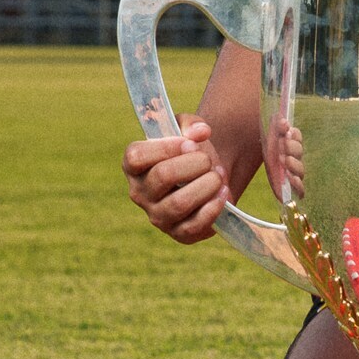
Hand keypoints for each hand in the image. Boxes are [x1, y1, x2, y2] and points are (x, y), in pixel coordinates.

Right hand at [122, 114, 229, 242]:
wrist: (210, 175)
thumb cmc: (192, 150)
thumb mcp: (188, 129)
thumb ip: (191, 124)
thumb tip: (200, 132)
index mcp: (134, 166)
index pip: (136, 157)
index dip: (165, 147)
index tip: (189, 143)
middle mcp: (140, 193)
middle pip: (163, 176)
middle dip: (194, 163)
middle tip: (208, 160)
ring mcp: (158, 216)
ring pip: (179, 203)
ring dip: (207, 185)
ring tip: (218, 176)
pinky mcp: (179, 233)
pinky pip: (194, 225)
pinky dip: (214, 206)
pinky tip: (223, 192)